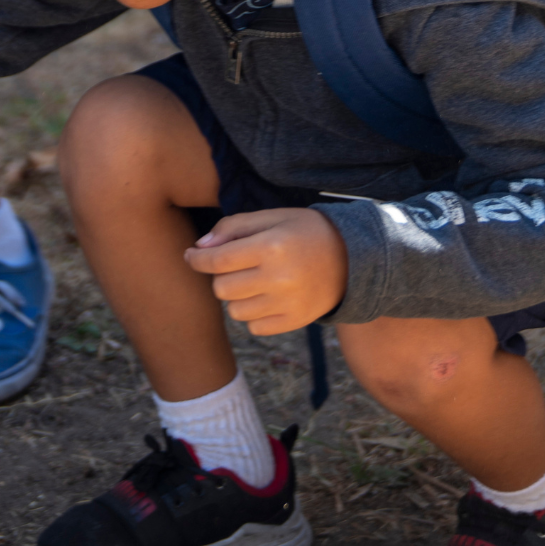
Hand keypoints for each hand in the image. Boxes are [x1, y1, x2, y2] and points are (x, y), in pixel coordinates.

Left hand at [183, 208, 347, 334]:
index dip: (196, 259)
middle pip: (221, 288)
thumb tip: (200, 248)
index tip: (191, 256)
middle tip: (236, 266)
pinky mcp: (295, 321)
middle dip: (221, 276)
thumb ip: (233, 227)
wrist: (353, 258)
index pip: (217, 260)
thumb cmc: (305, 233)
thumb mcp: (272, 218)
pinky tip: (267, 298)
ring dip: (237, 297)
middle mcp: (278, 278)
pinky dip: (254, 315)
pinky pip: (254, 327)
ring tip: (254, 282)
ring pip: (235, 311)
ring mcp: (288, 303)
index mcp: (271, 247)